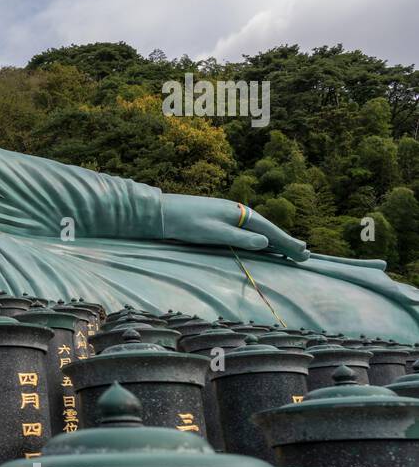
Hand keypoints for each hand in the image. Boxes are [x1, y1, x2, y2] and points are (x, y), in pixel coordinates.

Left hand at [160, 194, 309, 260]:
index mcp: (239, 213)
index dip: (287, 242)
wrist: (160, 213)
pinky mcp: (218, 220)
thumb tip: (267, 242)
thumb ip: (240, 238)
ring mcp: (228, 215)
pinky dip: (258, 238)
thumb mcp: (213, 233)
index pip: (270, 230)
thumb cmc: (185, 223)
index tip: (304, 252)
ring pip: (257, 229)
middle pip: (267, 229)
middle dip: (286, 242)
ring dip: (274, 240)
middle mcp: (237, 211)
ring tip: (290, 250)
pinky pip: (246, 230)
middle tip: (306, 254)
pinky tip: (261, 243)